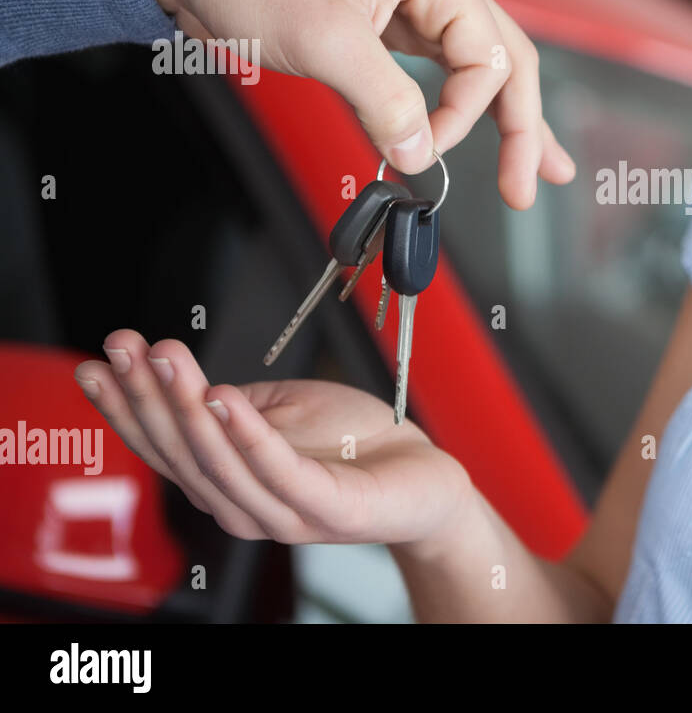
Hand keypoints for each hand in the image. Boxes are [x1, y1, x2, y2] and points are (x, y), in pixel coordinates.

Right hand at [74, 331, 472, 548]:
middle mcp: (241, 504)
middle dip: (145, 395)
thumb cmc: (357, 442)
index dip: (127, 403)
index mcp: (227, 480)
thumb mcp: (285, 408)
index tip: (100, 359)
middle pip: (180, 451)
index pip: (164, 443)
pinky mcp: (323, 510)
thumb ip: (237, 404)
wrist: (424, 475)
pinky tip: (223, 397)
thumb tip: (189, 382)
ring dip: (186, 406)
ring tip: (167, 358)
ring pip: (218, 461)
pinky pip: (277, 472)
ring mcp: (281, 514)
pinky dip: (247, 434)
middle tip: (124, 344)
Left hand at [137, 0, 574, 208]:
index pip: (484, 57)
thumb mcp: (326, 42)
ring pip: (478, 67)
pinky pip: (439, 70)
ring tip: (540, 166)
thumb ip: (385, 103)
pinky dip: (459, 107)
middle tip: (532, 184)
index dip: (462, 115)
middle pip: (503, 59)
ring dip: (508, 118)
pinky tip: (475, 133)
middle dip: (522, 126)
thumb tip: (422, 157)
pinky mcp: (386, 23)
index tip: (421, 149)